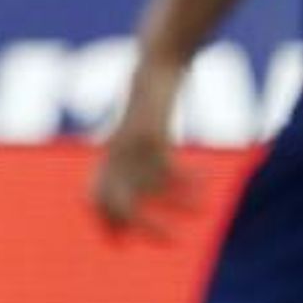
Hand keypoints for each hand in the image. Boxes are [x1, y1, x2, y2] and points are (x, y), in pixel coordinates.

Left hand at [92, 66, 193, 236]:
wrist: (156, 60)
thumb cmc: (150, 96)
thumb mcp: (140, 127)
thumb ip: (135, 153)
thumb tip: (149, 183)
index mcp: (108, 152)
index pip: (94, 196)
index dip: (104, 221)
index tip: (118, 242)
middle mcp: (115, 152)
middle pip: (117, 202)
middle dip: (141, 226)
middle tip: (170, 241)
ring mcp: (132, 144)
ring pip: (150, 190)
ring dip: (178, 205)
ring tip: (202, 211)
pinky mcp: (151, 134)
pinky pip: (170, 169)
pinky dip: (190, 179)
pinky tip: (208, 179)